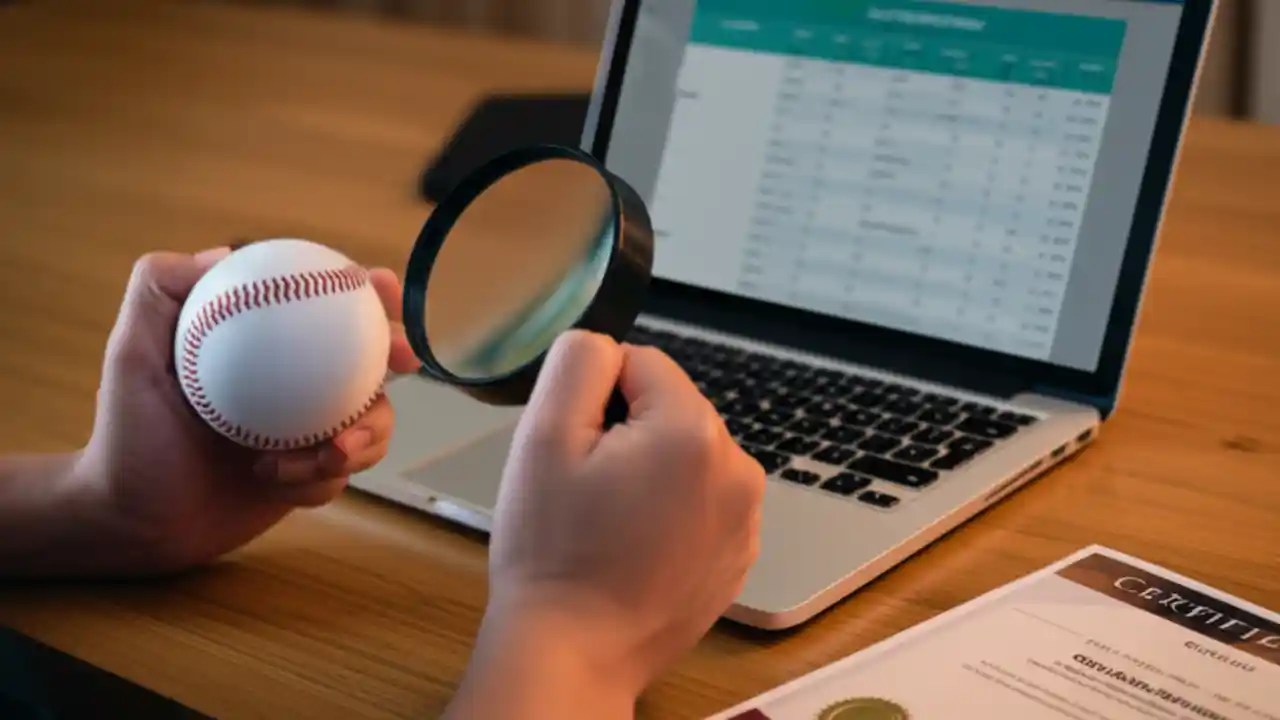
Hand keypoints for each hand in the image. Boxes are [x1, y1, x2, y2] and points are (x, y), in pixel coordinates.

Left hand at [72, 246, 419, 574]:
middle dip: (393, 357)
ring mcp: (305, 431)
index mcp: (259, 347)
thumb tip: (223, 253)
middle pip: (365, 359)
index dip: (363, 290)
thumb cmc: (127, 438)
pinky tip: (277, 482)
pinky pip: (342, 472)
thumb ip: (158, 292)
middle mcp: (290, 384)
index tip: (380, 288)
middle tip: (399, 364)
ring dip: (361, 437)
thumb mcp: (131, 357)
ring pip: (370, 422)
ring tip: (326, 454)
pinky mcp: (310, 476)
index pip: (319, 304)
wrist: (134, 524)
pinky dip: (319, 478)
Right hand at [446, 331, 764, 716]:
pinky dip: (669, 513)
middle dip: (627, 435)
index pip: (641, 363)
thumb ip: (579, 361)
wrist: (575, 652)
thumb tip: (606, 344)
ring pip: (684, 455)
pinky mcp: (738, 552)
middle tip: (587, 492)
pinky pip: (700, 502)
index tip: (578, 450)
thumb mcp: (544, 434)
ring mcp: (744, 516)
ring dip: (649, 473)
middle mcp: (737, 468)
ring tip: (610, 525)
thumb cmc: (554, 552)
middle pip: (669, 409)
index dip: (597, 399)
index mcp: (693, 431)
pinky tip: (633, 549)